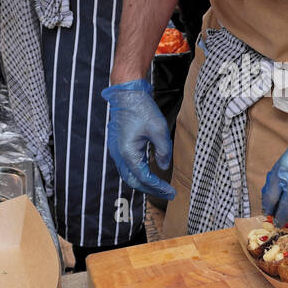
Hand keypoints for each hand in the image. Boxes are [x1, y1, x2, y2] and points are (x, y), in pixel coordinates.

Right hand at [102, 80, 174, 199]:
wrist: (126, 94)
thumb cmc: (142, 109)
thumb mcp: (159, 129)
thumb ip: (163, 151)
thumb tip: (164, 167)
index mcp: (128, 153)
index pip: (144, 178)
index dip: (158, 187)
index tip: (171, 192)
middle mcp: (119, 155)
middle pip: (133, 181)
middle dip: (150, 190)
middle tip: (167, 193)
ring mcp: (116, 151)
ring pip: (128, 175)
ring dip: (144, 182)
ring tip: (160, 186)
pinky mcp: (117, 146)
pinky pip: (126, 166)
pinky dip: (138, 173)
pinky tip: (150, 172)